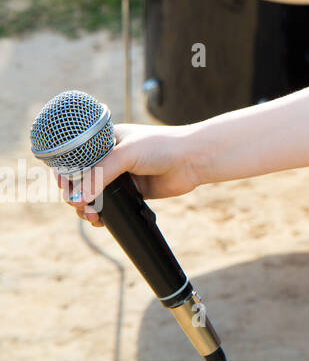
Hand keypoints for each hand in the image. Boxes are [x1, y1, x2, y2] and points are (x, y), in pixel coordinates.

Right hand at [58, 122, 203, 226]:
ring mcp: (123, 175)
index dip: (66, 172)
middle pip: (83, 179)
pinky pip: (112, 205)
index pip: (77, 157)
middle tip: (78, 205)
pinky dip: (103, 214)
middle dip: (75, 194)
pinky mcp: (134, 191)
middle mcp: (113, 157)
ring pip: (95, 195)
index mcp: (107, 140)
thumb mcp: (126, 154)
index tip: (63, 186)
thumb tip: (76, 199)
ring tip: (90, 215)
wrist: (193, 159)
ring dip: (86, 207)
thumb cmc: (162, 146)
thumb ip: (100, 175)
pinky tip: (100, 220)